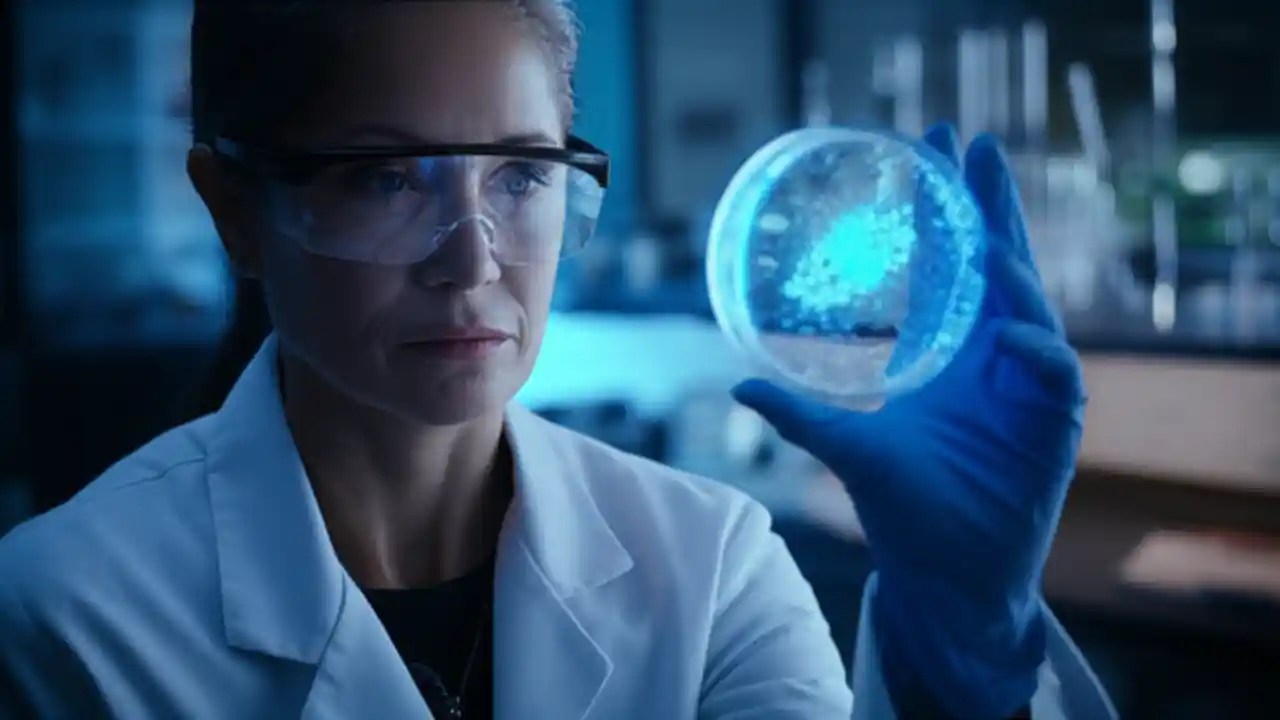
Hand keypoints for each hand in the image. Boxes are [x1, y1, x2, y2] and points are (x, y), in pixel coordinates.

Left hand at [732, 126, 1084, 718]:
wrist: (945, 573)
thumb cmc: (903, 509)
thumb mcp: (848, 449)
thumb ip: (801, 415)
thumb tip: (740, 384)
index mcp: (949, 352)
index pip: (951, 263)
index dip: (945, 208)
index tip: (933, 149)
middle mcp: (992, 357)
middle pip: (997, 266)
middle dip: (990, 206)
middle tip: (979, 145)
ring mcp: (1026, 387)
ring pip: (1030, 309)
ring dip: (1013, 271)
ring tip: (988, 238)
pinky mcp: (1052, 426)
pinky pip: (1054, 375)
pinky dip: (1036, 352)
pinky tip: (1013, 335)